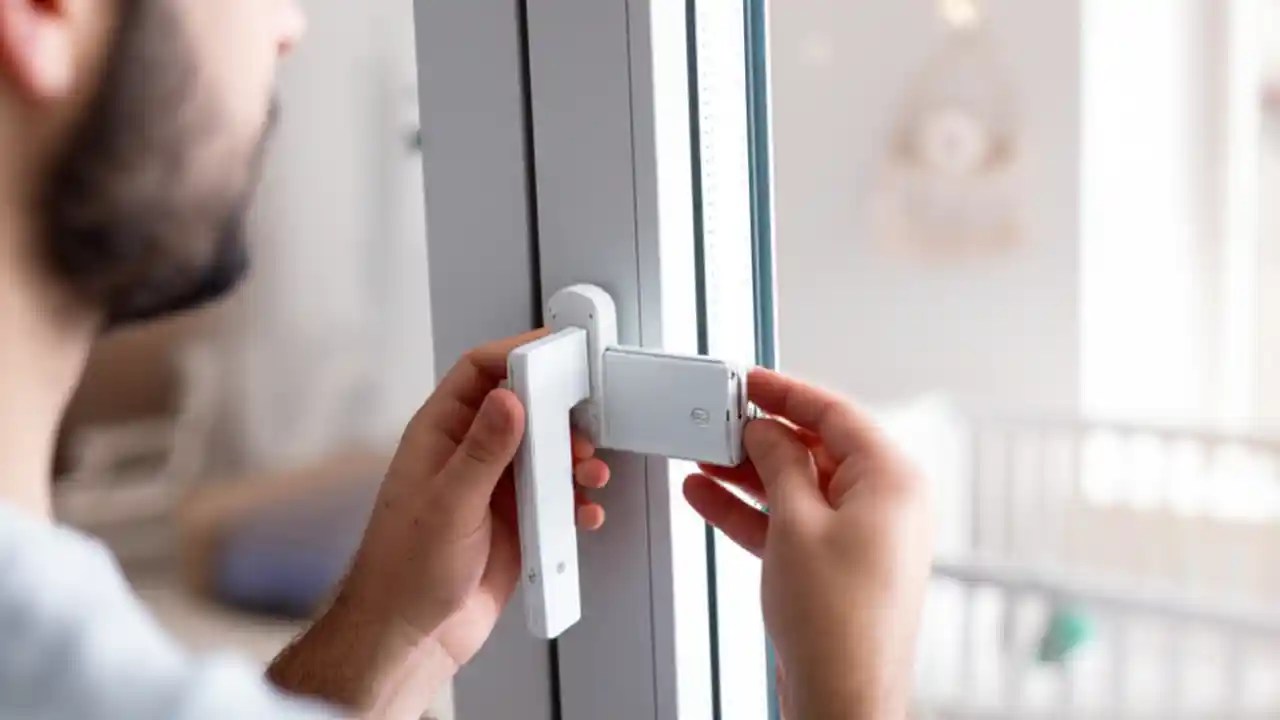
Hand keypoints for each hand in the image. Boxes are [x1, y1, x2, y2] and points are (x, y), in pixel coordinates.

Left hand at [269, 330, 608, 716]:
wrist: (409, 637)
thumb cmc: (403, 572)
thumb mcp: (448, 504)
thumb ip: (482, 450)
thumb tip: (509, 398)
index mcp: (439, 435)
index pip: (479, 372)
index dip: (516, 352)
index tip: (555, 347)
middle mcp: (467, 455)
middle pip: (522, 407)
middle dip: (559, 411)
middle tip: (584, 422)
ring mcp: (492, 488)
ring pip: (544, 452)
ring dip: (573, 459)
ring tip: (589, 472)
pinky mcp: (514, 521)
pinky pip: (554, 497)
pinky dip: (575, 500)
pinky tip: (582, 510)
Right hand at [685, 369, 931, 719]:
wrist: (842, 694)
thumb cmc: (838, 622)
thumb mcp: (795, 522)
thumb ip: (778, 464)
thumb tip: (765, 431)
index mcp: (892, 480)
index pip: (835, 413)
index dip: (785, 392)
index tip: (750, 381)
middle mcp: (885, 503)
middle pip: (815, 447)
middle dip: (761, 436)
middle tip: (720, 421)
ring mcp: (862, 535)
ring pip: (798, 484)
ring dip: (749, 472)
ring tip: (704, 454)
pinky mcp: (838, 563)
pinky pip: (792, 519)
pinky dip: (753, 509)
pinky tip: (710, 495)